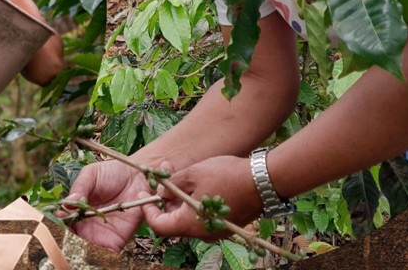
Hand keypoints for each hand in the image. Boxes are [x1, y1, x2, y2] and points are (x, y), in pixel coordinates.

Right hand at [63, 160, 151, 250]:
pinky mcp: (116, 239)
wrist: (138, 176)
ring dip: (82, 246)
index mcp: (77, 209)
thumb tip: (66, 203)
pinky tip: (96, 246)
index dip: (59, 219)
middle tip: (69, 228)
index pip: (63, 219)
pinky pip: (106, 252)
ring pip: (86, 247)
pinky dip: (100, 254)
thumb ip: (79, 188)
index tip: (57, 215)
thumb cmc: (112, 173)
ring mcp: (100, 233)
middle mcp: (86, 223)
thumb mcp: (91, 175)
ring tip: (82, 236)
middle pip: (72, 236)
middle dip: (68, 235)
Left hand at [143, 155, 261, 239]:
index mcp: (190, 224)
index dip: (148, 211)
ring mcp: (216, 231)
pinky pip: (204, 219)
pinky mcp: (226, 226)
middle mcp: (202, 233)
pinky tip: (198, 187)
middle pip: (174, 223)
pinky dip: (195, 205)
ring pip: (189, 220)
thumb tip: (160, 193)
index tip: (144, 195)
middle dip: (165, 203)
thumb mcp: (192, 174)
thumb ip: (172, 185)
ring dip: (181, 203)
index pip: (159, 226)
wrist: (263, 181)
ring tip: (180, 180)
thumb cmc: (225, 176)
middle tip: (163, 183)